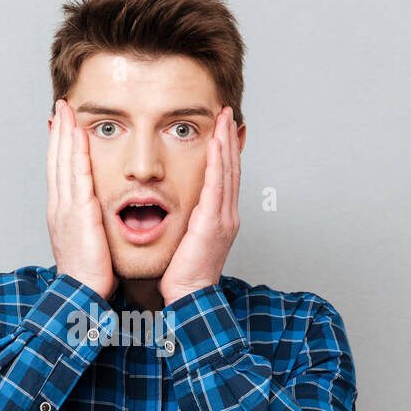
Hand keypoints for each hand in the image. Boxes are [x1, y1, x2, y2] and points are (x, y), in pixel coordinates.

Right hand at [46, 99, 114, 300]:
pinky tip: (78, 133)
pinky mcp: (79, 211)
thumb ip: (89, 225)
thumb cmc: (88, 274)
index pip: (59, 172)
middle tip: (60, 107)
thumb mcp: (86, 243)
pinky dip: (76, 151)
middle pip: (56, 160)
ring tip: (66, 110)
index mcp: (61, 213)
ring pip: (64, 162)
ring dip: (65, 133)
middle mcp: (59, 206)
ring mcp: (66, 207)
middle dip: (58, 132)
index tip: (61, 127)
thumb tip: (94, 216)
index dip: (59, 148)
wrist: (81, 293)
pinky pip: (78, 174)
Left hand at [160, 105, 240, 304]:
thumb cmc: (183, 274)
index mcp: (220, 219)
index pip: (224, 177)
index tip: (224, 129)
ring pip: (227, 172)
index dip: (226, 151)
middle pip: (230, 169)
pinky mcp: (213, 224)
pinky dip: (218, 163)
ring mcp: (223, 219)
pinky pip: (216, 186)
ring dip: (225, 143)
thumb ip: (187, 220)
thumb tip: (179, 208)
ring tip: (224, 119)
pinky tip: (216, 144)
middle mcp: (227, 215)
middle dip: (229, 139)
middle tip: (228, 113)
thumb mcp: (187, 240)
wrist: (190, 296)